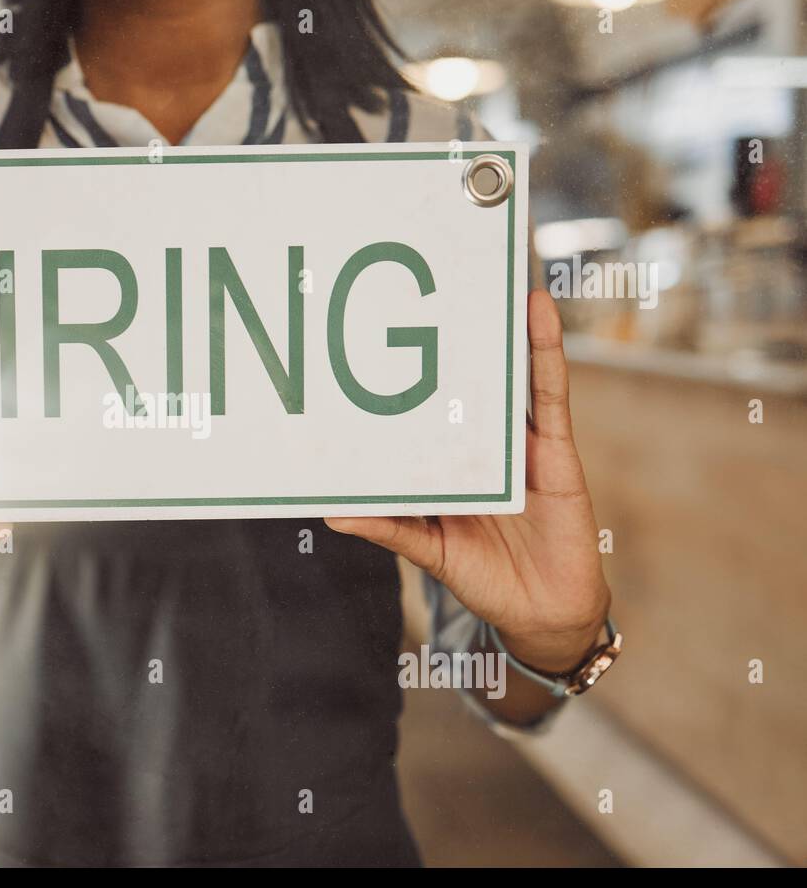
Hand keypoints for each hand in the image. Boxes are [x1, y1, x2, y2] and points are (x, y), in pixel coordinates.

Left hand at [327, 289, 610, 673]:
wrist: (545, 613)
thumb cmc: (484, 578)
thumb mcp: (427, 551)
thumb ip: (389, 527)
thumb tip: (332, 511)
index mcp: (446, 461)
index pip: (422, 408)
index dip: (401, 375)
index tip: (367, 337)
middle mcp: (480, 441)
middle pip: (462, 379)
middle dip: (448, 334)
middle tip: (421, 283)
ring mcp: (518, 439)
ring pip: (505, 372)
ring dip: (497, 325)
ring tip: (483, 275)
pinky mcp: (554, 447)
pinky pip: (549, 393)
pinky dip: (544, 351)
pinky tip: (536, 312)